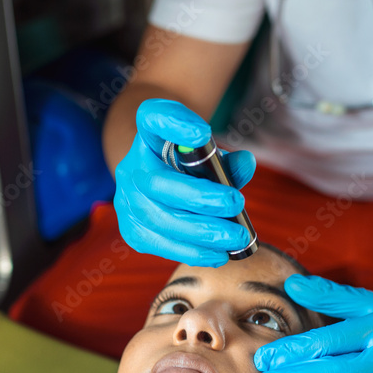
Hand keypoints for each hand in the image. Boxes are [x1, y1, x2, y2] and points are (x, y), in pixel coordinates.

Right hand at [114, 99, 256, 266]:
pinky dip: (192, 251)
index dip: (174, 123)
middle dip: (200, 198)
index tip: (203, 133)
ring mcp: (126, 200)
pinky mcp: (131, 229)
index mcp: (149, 136)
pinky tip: (218, 254)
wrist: (158, 182)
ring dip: (202, 232)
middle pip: (157, 182)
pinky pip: (160, 244)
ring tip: (236, 237)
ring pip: (159, 219)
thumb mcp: (208, 157)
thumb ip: (227, 162)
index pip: (153, 118)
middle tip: (237, 203)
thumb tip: (246, 165)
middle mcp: (130, 166)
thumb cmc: (188, 167)